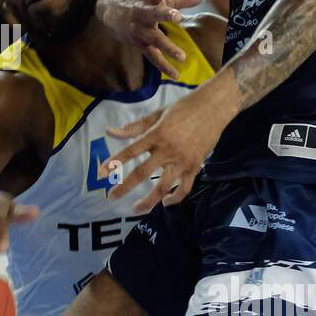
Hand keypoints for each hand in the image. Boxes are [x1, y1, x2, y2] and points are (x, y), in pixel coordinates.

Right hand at [97, 0, 209, 76]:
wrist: (112, 12)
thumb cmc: (145, 2)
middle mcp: (141, 13)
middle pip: (153, 13)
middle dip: (164, 14)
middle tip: (177, 16)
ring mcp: (139, 30)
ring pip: (154, 38)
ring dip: (167, 47)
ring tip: (182, 56)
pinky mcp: (139, 44)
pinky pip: (152, 56)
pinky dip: (164, 66)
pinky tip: (176, 75)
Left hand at [104, 92, 224, 212]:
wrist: (215, 108)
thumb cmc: (184, 107)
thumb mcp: (157, 113)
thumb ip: (134, 127)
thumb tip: (110, 132)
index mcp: (156, 134)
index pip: (131, 151)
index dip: (114, 163)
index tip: (101, 174)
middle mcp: (168, 150)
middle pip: (143, 173)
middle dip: (125, 187)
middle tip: (112, 197)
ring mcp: (182, 160)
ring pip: (164, 187)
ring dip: (150, 201)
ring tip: (138, 208)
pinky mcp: (195, 166)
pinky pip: (185, 188)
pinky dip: (175, 198)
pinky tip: (165, 202)